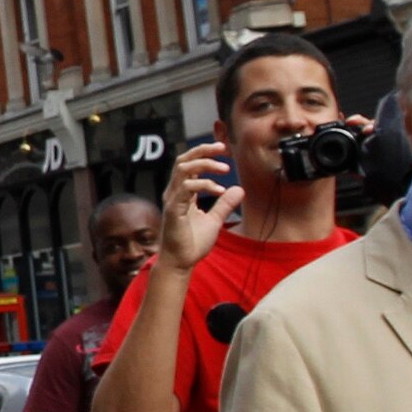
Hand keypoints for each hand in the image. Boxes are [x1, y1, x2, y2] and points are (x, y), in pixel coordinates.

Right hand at [157, 142, 242, 272]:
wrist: (181, 263)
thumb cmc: (192, 243)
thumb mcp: (215, 220)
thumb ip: (225, 204)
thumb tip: (239, 189)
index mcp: (182, 192)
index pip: (189, 163)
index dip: (205, 153)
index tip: (224, 151)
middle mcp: (174, 192)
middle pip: (183, 160)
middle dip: (203, 150)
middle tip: (223, 148)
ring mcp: (172, 200)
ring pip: (183, 169)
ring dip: (205, 164)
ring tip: (225, 169)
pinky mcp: (173, 209)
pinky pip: (186, 188)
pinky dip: (204, 185)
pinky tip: (219, 190)